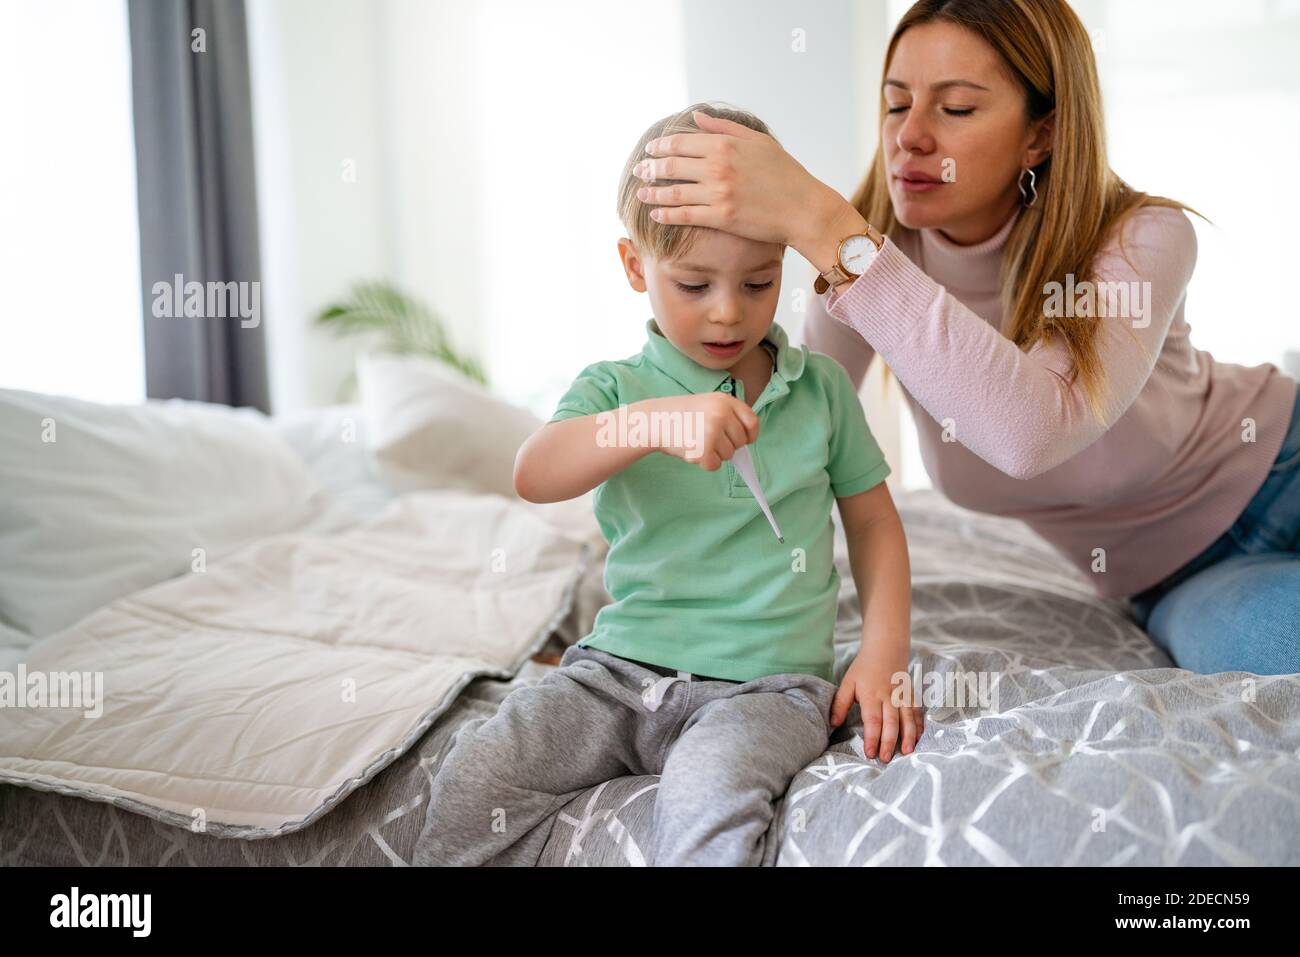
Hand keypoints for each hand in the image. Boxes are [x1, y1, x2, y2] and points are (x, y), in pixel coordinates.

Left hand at [636, 110, 842, 251]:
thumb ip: (724, 128)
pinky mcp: (721, 217)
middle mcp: (718, 167)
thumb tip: (696, 117)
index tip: (649, 150)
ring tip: (640, 192)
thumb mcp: (757, 142)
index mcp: (725, 145)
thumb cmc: (785, 174)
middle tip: (640, 171)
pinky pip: (685, 215)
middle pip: (671, 165)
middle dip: (650, 168)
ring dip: (652, 192)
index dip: (660, 146)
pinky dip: (666, 214)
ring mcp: (718, 193)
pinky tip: (655, 214)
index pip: (680, 143)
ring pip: (673, 191)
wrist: (803, 208)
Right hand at [644, 393, 758, 471]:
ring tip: (695, 441)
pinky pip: (715, 465)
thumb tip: (746, 440)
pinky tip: (692, 451)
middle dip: (727, 446)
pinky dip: (705, 463)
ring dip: (714, 454)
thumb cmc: (680, 414)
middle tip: (706, 439)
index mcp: (725, 401)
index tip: (745, 441)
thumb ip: (728, 416)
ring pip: (728, 455)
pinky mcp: (703, 449)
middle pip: (740, 442)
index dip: (750, 435)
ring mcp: (712, 432)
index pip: (752, 422)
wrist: (653, 420)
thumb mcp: (708, 404)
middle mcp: (722, 414)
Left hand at [830, 639, 922, 762]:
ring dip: (907, 736)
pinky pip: (916, 712)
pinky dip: (918, 726)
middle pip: (891, 722)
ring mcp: (902, 696)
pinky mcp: (911, 695)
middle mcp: (889, 697)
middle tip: (886, 759)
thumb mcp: (848, 683)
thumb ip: (840, 704)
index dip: (872, 738)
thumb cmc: (864, 668)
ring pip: (907, 719)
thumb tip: (833, 724)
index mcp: (871, 695)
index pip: (872, 720)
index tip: (869, 753)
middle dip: (889, 742)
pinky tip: (918, 739)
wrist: (886, 648)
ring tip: (907, 752)